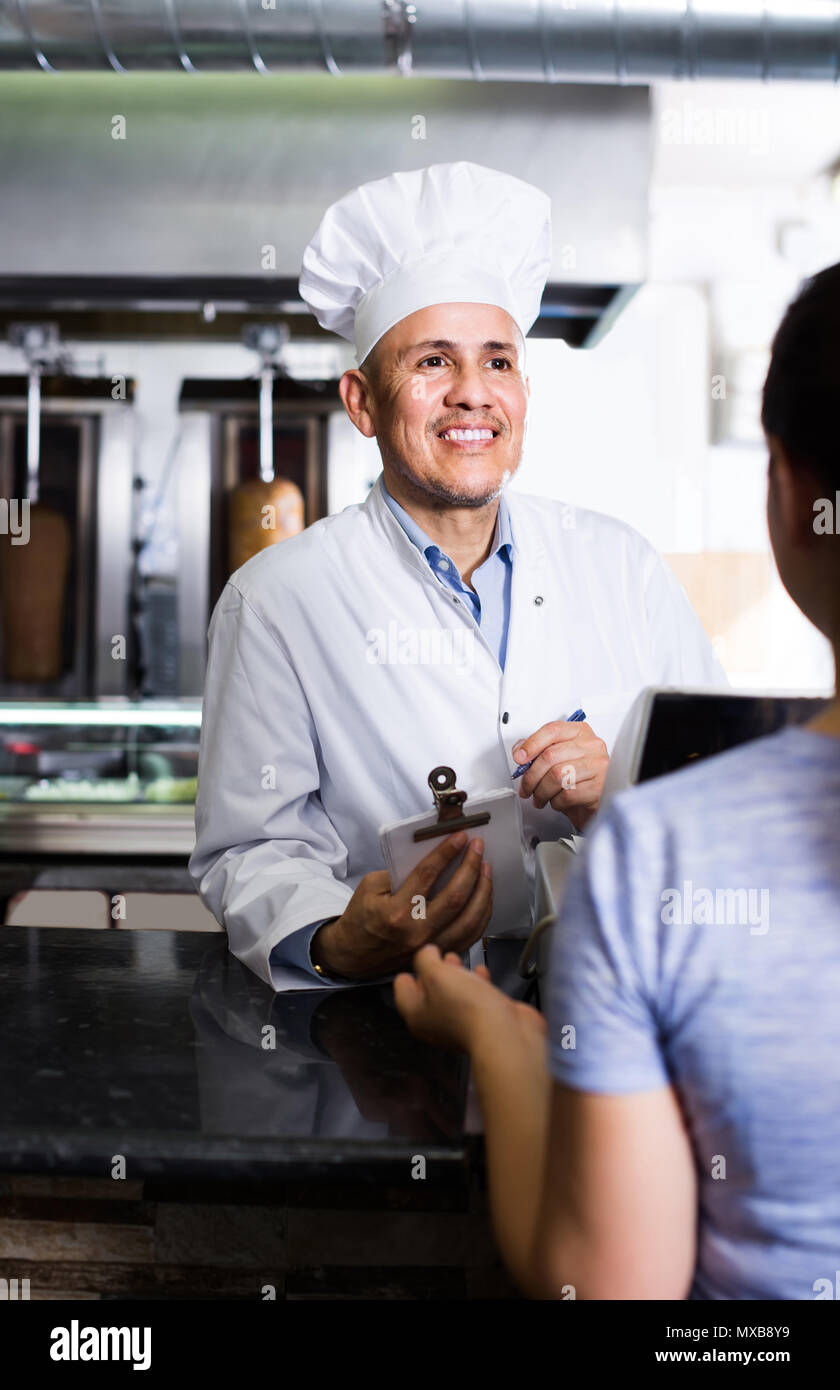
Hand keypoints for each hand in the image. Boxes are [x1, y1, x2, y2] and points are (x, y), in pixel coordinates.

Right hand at [311, 831, 492, 981]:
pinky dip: (482, 914)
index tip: (460, 837)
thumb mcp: (369, 887)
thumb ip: (398, 872)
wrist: (353, 956)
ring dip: (483, 890)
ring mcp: (430, 946)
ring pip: (470, 919)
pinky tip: (484, 896)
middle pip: (455, 897)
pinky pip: (471, 935)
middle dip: (471, 867)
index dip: (446, 853)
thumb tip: (432, 858)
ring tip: (486, 869)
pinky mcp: (438, 954)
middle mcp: (416, 932)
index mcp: (396, 912)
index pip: (427, 876)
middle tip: (478, 847)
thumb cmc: (361, 919)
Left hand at [394, 943, 547, 1054]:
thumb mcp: (436, 973)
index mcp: (415, 1014)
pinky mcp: (479, 1023)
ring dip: (457, 976)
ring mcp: (457, 1025)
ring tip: (460, 961)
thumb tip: (426, 953)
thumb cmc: (466, 1008)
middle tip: (442, 957)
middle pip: (428, 990)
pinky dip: (477, 984)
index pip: (403, 987)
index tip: (423, 957)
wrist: (502, 1033)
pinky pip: (474, 999)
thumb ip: (425, 959)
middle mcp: (434, 1023)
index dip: (412, 968)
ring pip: (452, 994)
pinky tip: (481, 973)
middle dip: (436, 970)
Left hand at [512, 718, 608, 831]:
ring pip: (557, 776)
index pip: (552, 730)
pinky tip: (556, 802)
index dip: (531, 744)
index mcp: (580, 732)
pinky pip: (568, 794)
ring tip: (539, 798)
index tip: (519, 758)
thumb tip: (520, 751)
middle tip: (526, 788)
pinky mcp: (600, 787)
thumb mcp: (558, 759)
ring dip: (541, 792)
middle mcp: (592, 746)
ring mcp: (598, 766)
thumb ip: (539, 750)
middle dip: (531, 776)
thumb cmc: (578, 777)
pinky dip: (556, 802)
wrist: (598, 800)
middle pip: (551, 756)